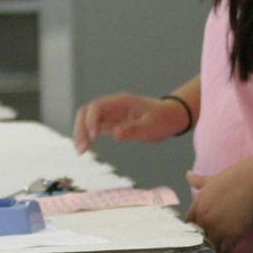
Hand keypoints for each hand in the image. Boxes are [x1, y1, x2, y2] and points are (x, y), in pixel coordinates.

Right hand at [73, 92, 188, 152]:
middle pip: (87, 111)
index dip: (91, 120)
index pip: (98, 106)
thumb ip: (132, 129)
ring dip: (81, 133)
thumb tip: (114, 134)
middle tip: (81, 147)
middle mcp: (113, 106)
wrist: (171, 116)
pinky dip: (87, 136)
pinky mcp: (112, 123)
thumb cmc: (163, 119)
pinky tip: (85, 147)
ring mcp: (111, 114)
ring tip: (80, 151)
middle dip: (81, 128)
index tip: (93, 136)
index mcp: (122, 102)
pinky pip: (94, 127)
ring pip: (88, 120)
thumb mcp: (151, 126)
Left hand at [185, 166, 252, 252]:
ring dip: (216, 248)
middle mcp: (204, 218)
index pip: (189, 225)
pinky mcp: (232, 235)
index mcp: (198, 204)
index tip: (203, 231)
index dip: (196, 229)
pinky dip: (228, 251)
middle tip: (214, 240)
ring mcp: (217, 227)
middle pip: (198, 238)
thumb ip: (199, 181)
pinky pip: (225, 251)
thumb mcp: (212, 179)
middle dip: (205, 240)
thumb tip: (188, 175)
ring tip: (223, 245)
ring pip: (210, 247)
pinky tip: (232, 246)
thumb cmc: (236, 177)